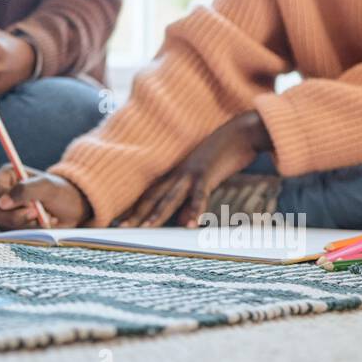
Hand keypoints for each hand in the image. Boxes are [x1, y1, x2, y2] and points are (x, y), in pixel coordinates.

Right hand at [0, 164, 90, 228]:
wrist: (73, 210)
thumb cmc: (60, 192)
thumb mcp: (47, 187)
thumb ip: (25, 190)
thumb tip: (1, 203)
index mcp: (6, 177)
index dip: (4, 198)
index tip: (27, 205)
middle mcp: (0, 195)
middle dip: (13, 217)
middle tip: (35, 214)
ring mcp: (4, 213)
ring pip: (1, 225)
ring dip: (25, 225)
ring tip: (45, 217)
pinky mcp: (11, 228)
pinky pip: (11, 235)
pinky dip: (28, 232)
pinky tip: (43, 225)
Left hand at [114, 111, 271, 227]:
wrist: (241, 131)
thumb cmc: (224, 155)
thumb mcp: (204, 179)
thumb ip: (191, 200)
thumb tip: (182, 222)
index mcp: (176, 174)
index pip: (150, 194)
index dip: (135, 208)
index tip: (120, 221)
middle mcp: (179, 173)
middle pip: (154, 197)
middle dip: (137, 214)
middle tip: (120, 228)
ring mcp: (192, 172)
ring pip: (171, 196)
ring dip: (158, 213)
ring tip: (146, 229)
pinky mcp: (208, 173)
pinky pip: (200, 194)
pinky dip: (195, 210)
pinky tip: (190, 225)